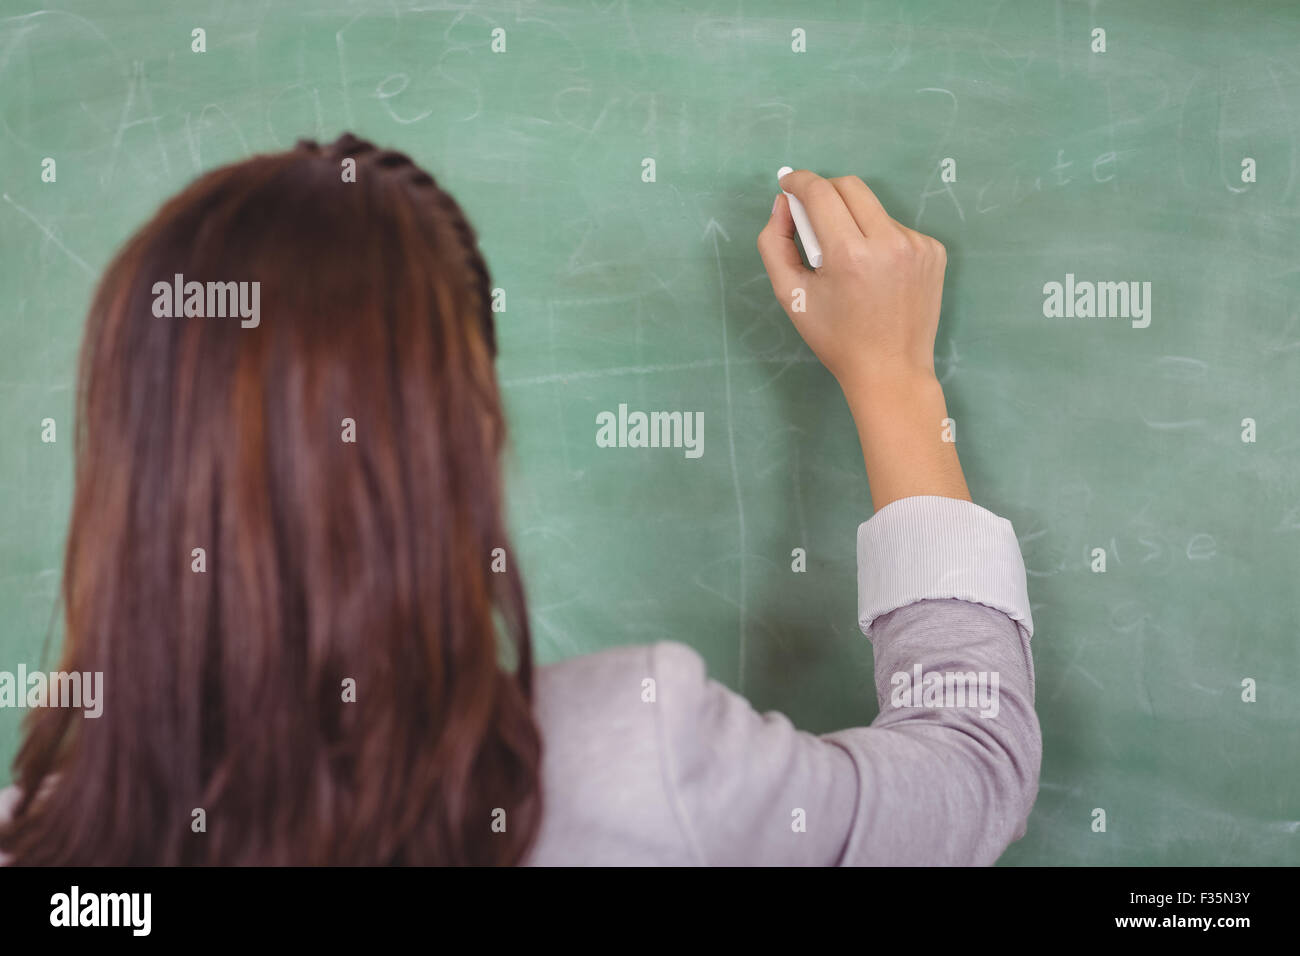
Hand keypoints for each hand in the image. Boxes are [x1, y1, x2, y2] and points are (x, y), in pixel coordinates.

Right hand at [757, 170, 968, 511]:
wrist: (890, 370)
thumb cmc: (835, 338)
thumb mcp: (791, 295)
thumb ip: (774, 244)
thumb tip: (783, 205)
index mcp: (850, 254)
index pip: (821, 192)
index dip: (799, 182)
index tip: (788, 183)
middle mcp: (888, 242)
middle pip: (850, 187)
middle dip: (825, 191)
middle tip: (811, 212)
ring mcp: (917, 245)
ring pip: (874, 208)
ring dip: (853, 219)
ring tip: (848, 258)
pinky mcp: (934, 251)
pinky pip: (896, 228)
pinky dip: (878, 238)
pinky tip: (875, 271)